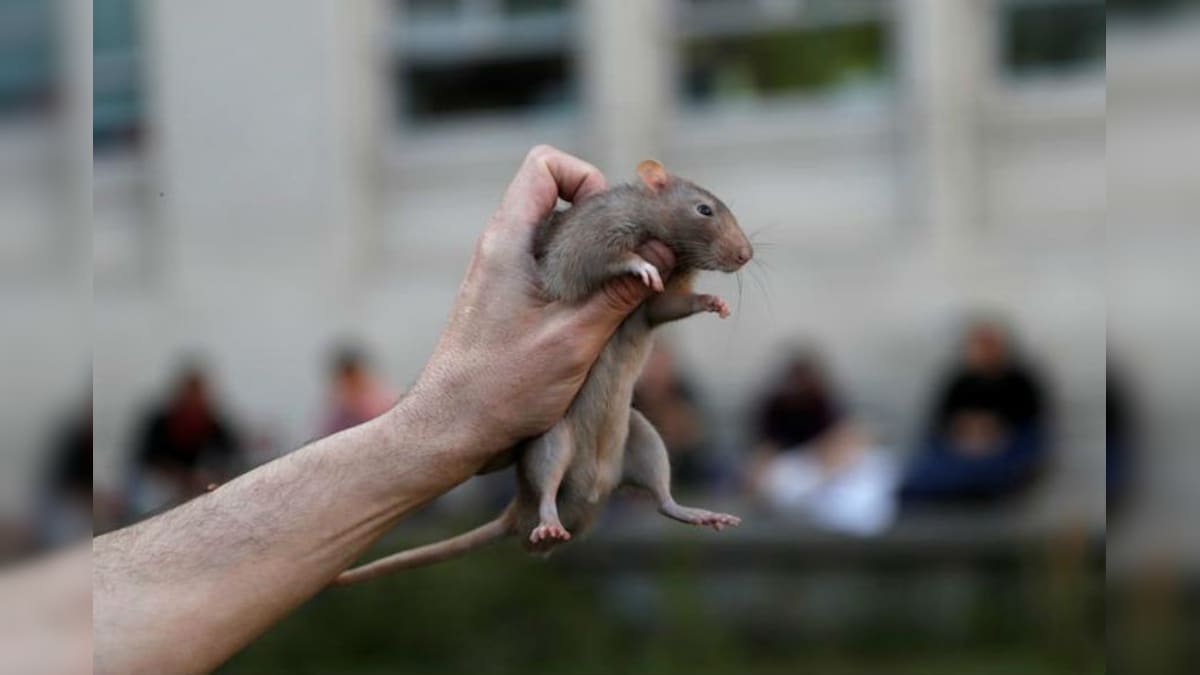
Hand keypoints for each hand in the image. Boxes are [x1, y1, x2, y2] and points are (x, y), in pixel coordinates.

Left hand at [409, 145, 674, 455]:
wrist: (452, 427)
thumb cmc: (502, 387)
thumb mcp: (574, 340)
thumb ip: (620, 292)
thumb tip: (664, 255)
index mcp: (508, 242)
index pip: (544, 166)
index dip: (585, 177)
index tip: (613, 222)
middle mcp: (502, 247)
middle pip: (558, 197)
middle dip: (604, 217)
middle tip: (639, 254)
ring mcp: (503, 272)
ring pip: (558, 234)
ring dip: (596, 251)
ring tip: (627, 285)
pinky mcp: (509, 298)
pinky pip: (552, 265)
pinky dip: (583, 275)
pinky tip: (604, 311)